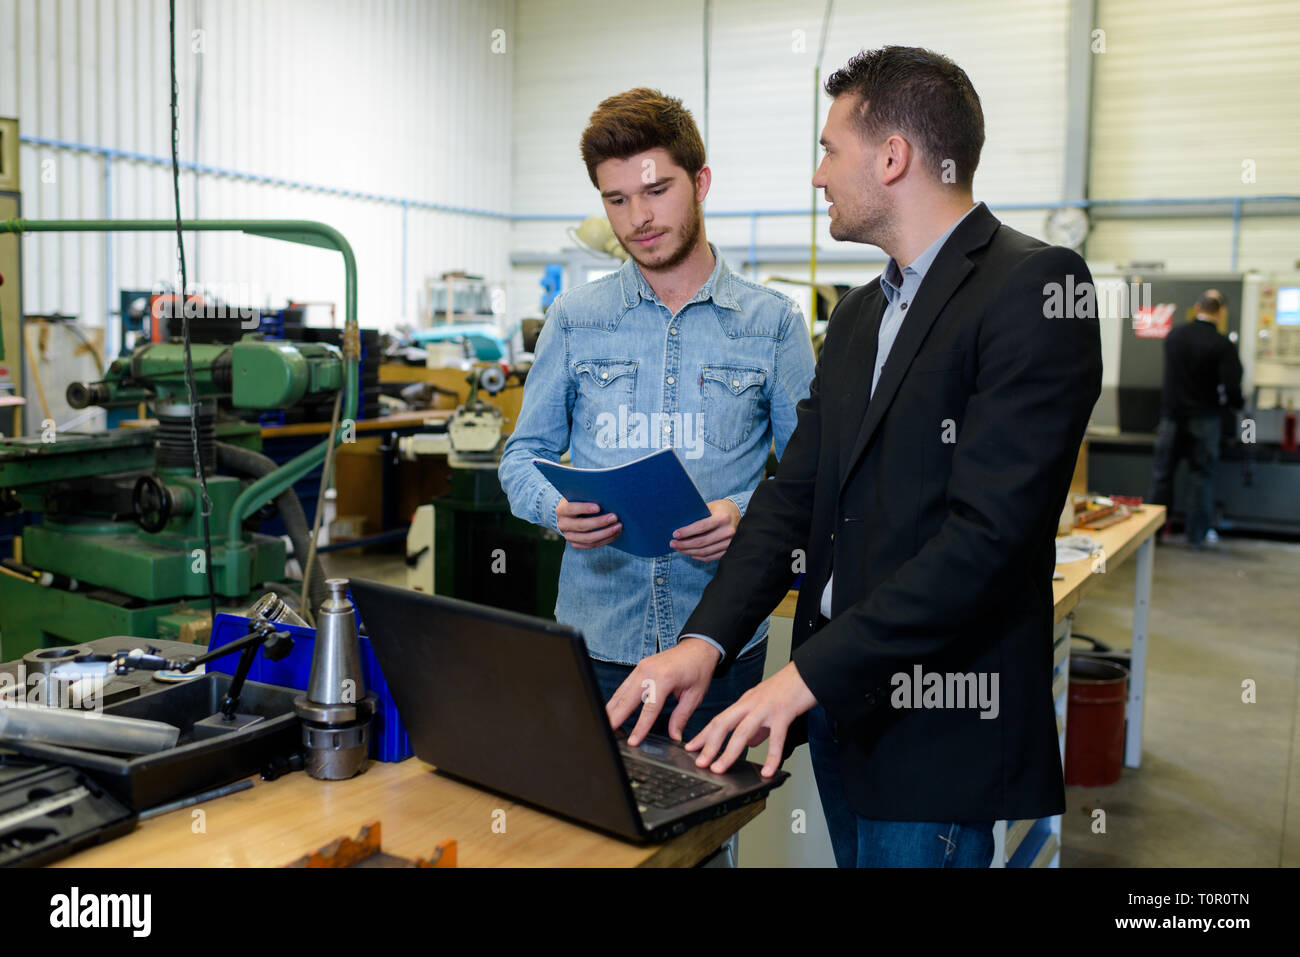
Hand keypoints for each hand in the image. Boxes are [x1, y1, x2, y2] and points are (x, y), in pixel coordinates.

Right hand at [555, 498, 621, 548]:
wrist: (570, 515)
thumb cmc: (579, 502)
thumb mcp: (579, 496)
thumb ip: (588, 496)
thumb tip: (607, 497)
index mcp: (562, 510)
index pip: (572, 509)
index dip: (584, 508)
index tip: (598, 507)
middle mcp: (562, 524)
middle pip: (582, 526)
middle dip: (600, 522)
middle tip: (614, 517)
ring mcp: (569, 536)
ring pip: (588, 538)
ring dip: (605, 533)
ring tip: (618, 527)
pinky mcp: (576, 544)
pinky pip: (592, 545)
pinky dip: (605, 540)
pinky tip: (615, 534)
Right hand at [606, 638, 721, 744]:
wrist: (697, 647)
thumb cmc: (698, 669)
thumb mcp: (694, 695)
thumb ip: (681, 717)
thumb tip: (674, 737)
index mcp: (665, 678)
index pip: (649, 709)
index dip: (640, 727)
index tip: (632, 741)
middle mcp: (649, 671)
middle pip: (627, 700)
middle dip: (615, 719)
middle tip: (608, 736)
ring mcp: (641, 668)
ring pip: (620, 693)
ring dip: (612, 710)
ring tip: (607, 727)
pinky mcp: (638, 668)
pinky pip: (624, 686)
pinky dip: (617, 700)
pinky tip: (612, 712)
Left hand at [669, 498, 740, 561]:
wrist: (739, 514)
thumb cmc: (720, 509)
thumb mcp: (710, 507)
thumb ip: (698, 515)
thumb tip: (678, 523)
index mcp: (722, 518)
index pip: (701, 527)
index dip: (686, 532)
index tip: (674, 534)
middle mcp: (727, 531)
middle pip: (701, 542)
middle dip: (684, 544)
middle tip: (672, 543)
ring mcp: (730, 542)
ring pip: (705, 551)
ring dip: (689, 552)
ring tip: (679, 548)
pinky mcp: (729, 550)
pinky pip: (711, 556)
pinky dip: (699, 556)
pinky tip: (690, 553)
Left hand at [685, 662, 816, 777]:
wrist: (810, 670)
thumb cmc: (790, 687)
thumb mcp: (766, 704)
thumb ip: (758, 726)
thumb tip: (751, 744)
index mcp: (745, 702)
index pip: (719, 720)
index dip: (703, 735)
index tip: (690, 748)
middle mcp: (752, 704)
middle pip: (724, 724)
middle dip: (709, 745)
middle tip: (700, 763)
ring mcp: (766, 708)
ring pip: (742, 732)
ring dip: (729, 752)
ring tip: (720, 768)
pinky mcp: (784, 712)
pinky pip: (776, 738)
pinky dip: (771, 757)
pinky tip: (767, 771)